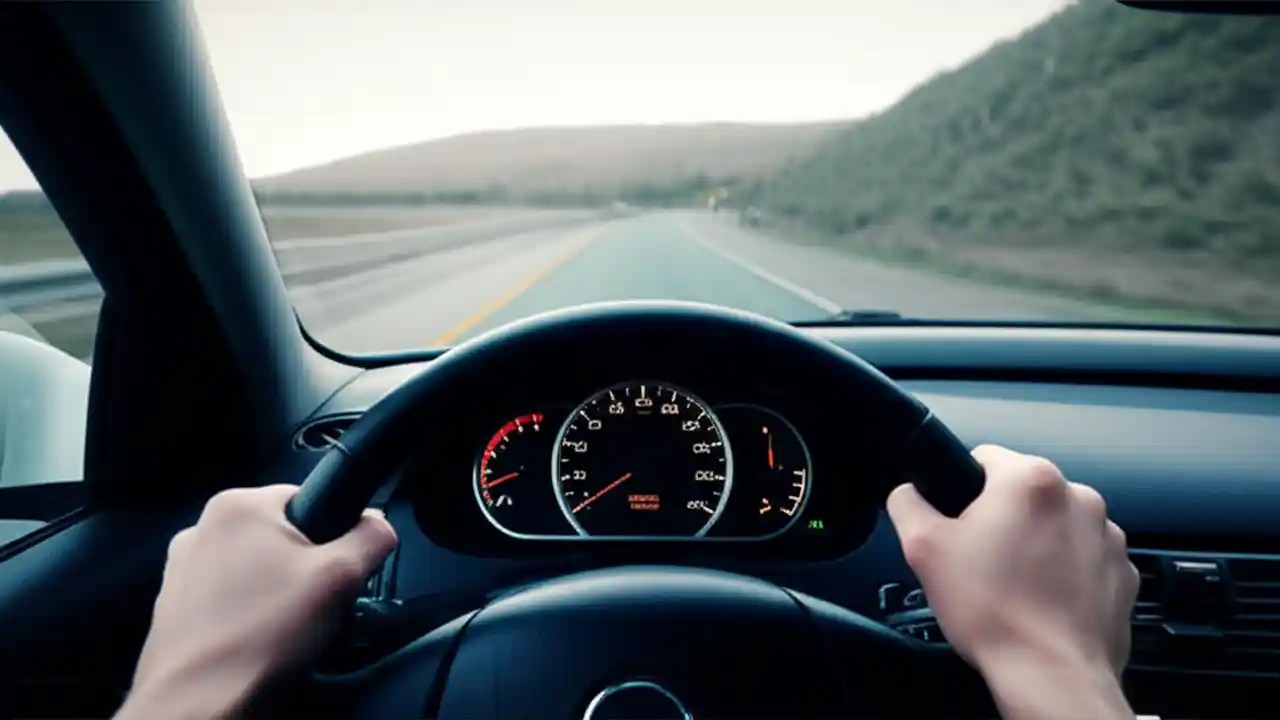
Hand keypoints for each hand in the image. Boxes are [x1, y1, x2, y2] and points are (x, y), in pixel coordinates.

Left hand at [116, 485, 396, 719]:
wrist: (197, 706)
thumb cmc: (262, 637)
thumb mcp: (340, 578)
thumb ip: (372, 537)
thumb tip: (378, 525)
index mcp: (238, 505)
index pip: (312, 499)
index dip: (338, 537)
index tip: (339, 574)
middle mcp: (202, 528)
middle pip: (284, 538)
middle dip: (308, 571)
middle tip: (318, 608)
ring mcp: (182, 569)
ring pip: (258, 571)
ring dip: (280, 596)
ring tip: (288, 633)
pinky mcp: (174, 608)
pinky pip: (232, 600)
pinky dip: (252, 617)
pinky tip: (260, 644)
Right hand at [887, 445, 1138, 719]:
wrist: (1050, 675)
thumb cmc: (994, 613)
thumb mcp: (923, 549)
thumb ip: (907, 503)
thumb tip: (908, 492)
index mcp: (1031, 479)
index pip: (986, 457)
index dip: (963, 490)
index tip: (960, 524)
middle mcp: (1079, 498)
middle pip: (1024, 493)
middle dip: (1002, 519)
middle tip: (981, 561)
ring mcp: (1109, 536)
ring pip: (1056, 525)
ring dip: (1036, 544)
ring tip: (1014, 585)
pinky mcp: (1123, 572)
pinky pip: (1084, 558)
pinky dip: (1065, 572)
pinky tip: (1042, 600)